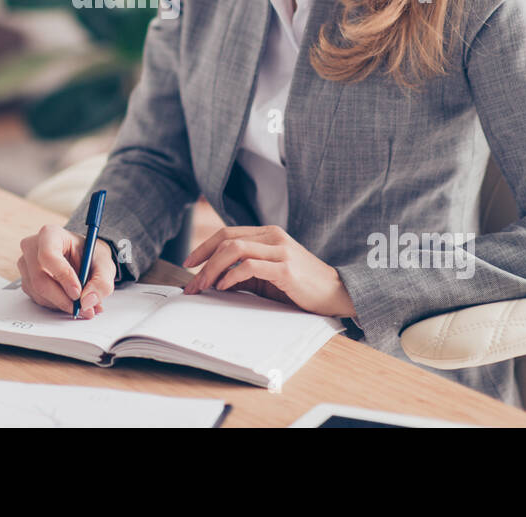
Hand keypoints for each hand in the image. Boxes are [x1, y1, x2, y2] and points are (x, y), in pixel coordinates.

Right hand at [17, 225, 115, 318]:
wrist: (82, 258)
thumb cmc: (89, 255)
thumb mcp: (104, 264)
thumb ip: (101, 282)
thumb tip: (88, 301)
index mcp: (50, 234)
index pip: (48, 255)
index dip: (63, 276)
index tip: (78, 292)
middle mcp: (32, 247)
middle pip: (40, 279)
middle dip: (63, 298)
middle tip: (83, 307)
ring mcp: (26, 265)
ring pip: (39, 293)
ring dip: (62, 303)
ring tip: (81, 303)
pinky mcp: (26, 281)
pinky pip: (38, 299)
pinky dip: (56, 304)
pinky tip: (69, 299)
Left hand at [182, 225, 355, 317]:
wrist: (336, 293)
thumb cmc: (300, 286)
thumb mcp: (269, 275)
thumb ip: (245, 272)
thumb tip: (213, 279)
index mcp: (268, 233)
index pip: (227, 233)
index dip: (204, 247)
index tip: (189, 263)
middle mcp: (273, 236)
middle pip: (226, 239)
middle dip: (203, 261)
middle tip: (191, 283)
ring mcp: (280, 250)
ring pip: (234, 249)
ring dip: (212, 269)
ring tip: (203, 286)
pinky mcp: (285, 268)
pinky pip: (249, 266)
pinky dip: (231, 276)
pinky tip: (223, 287)